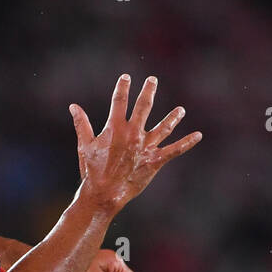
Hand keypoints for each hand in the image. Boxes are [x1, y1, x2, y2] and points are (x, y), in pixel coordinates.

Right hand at [71, 74, 200, 214]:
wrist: (104, 194)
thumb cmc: (92, 171)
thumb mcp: (85, 145)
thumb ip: (82, 124)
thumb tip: (73, 106)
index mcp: (115, 127)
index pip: (120, 100)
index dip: (123, 87)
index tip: (126, 77)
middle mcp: (133, 133)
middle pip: (144, 106)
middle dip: (148, 91)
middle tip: (152, 80)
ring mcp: (146, 146)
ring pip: (163, 127)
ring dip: (173, 117)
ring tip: (181, 110)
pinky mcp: (155, 161)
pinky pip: (174, 150)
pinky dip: (187, 143)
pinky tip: (198, 136)